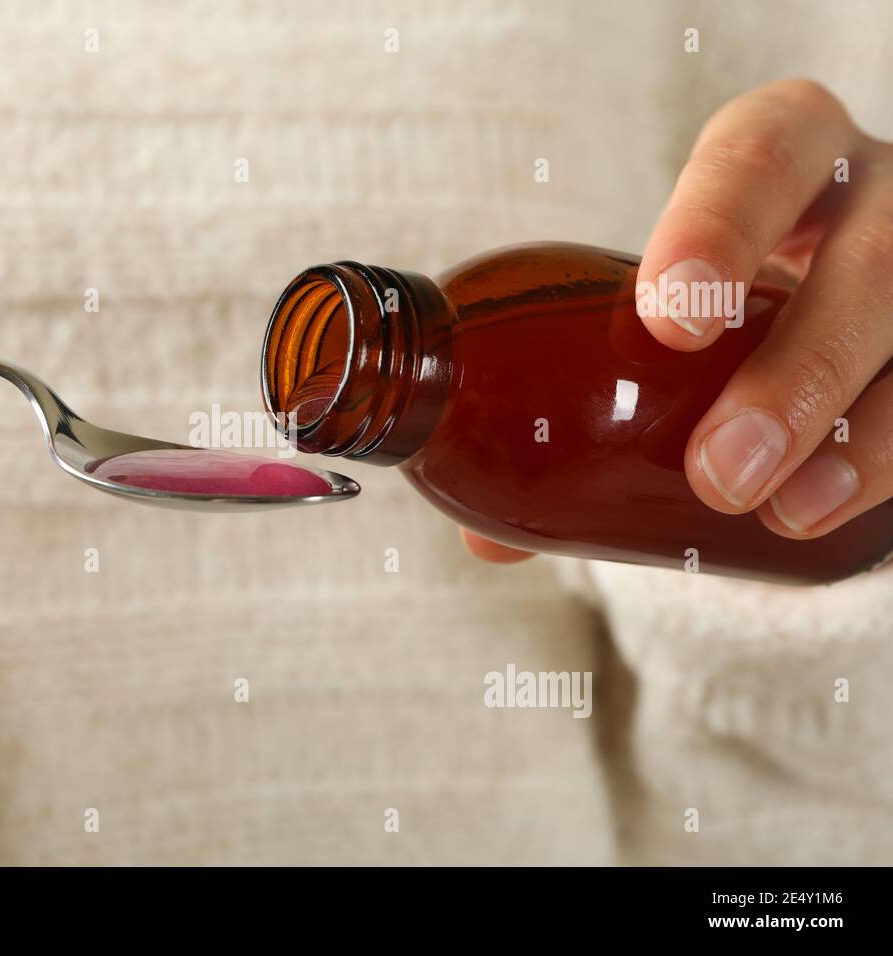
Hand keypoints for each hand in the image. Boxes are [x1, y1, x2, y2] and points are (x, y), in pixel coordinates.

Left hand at [464, 78, 892, 562]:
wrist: (824, 306)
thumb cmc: (721, 305)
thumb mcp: (661, 311)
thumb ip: (577, 398)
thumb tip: (491, 537)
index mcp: (783, 155)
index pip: (761, 154)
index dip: (717, 226)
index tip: (665, 323)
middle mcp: (874, 198)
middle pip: (872, 261)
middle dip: (798, 371)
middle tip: (717, 469)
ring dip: (858, 437)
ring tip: (777, 511)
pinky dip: (890, 461)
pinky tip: (821, 514)